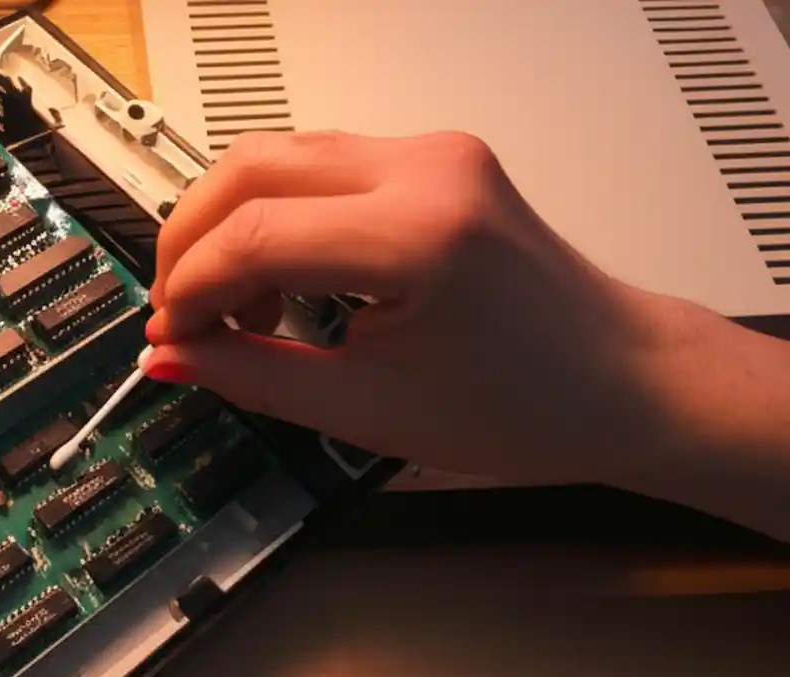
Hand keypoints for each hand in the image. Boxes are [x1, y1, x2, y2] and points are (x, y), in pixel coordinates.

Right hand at [144, 130, 718, 485]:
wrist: (620, 380)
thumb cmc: (529, 404)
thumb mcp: (370, 409)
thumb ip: (254, 375)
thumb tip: (173, 356)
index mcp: (420, 234)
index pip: (254, 234)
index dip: (190, 289)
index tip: (169, 336)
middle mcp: (428, 169)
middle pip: (251, 167)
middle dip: (191, 241)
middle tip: (180, 313)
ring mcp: (434, 153)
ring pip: (280, 153)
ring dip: (231, 224)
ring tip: (235, 307)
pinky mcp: (434, 159)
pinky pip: (320, 164)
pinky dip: (276, 214)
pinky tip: (279, 277)